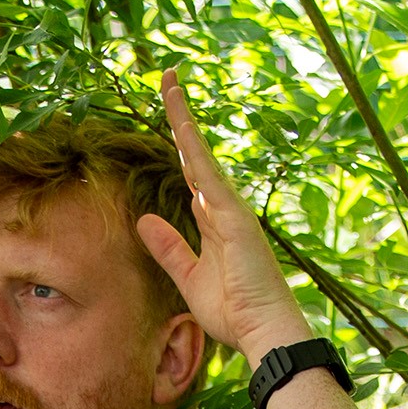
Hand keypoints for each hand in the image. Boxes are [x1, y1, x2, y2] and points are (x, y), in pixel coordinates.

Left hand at [135, 70, 314, 362]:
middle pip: (196, 152)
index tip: (169, 112)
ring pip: (201, 155)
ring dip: (184, 119)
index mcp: (215, 219)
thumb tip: (144, 220)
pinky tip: (181, 124)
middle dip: (181, 116)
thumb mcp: (188, 277)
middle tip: (168, 77)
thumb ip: (169, 248)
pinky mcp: (235, 217)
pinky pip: (209, 176)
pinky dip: (195, 150)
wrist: (263, 331)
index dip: (180, 142)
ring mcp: (231, 209)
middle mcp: (224, 207)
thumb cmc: (234, 310)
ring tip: (169, 83)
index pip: (192, 171)